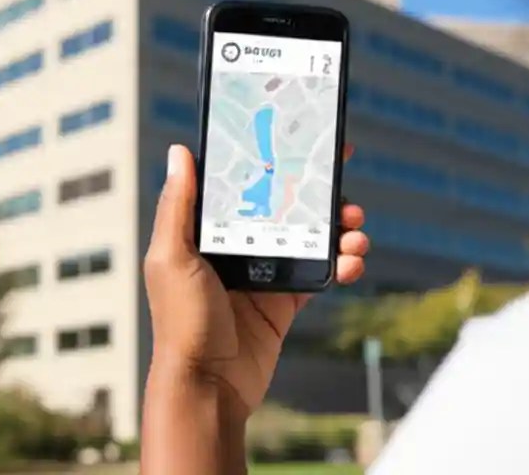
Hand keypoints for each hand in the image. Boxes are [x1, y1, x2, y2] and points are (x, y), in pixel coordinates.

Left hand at [143, 143, 369, 418]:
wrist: (208, 387)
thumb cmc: (181, 323)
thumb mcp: (172, 258)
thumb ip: (178, 206)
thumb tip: (180, 151)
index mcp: (206, 231)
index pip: (243, 184)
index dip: (272, 161)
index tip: (302, 141)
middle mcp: (236, 246)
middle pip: (284, 206)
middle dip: (317, 193)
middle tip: (343, 185)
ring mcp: (263, 273)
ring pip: (309, 236)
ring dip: (338, 228)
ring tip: (356, 231)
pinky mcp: (284, 301)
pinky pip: (319, 273)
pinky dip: (341, 264)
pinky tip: (353, 261)